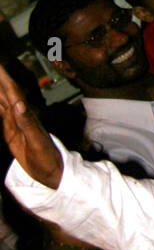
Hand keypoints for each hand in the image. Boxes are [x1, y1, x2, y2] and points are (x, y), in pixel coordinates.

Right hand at [0, 62, 63, 188]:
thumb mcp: (37, 141)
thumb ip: (27, 123)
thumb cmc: (47, 158)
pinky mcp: (10, 132)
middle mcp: (19, 115)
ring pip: (1, 101)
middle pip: (4, 92)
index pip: (12, 91)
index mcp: (25, 115)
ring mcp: (14, 123)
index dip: (4, 77)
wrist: (51, 172)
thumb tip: (19, 105)